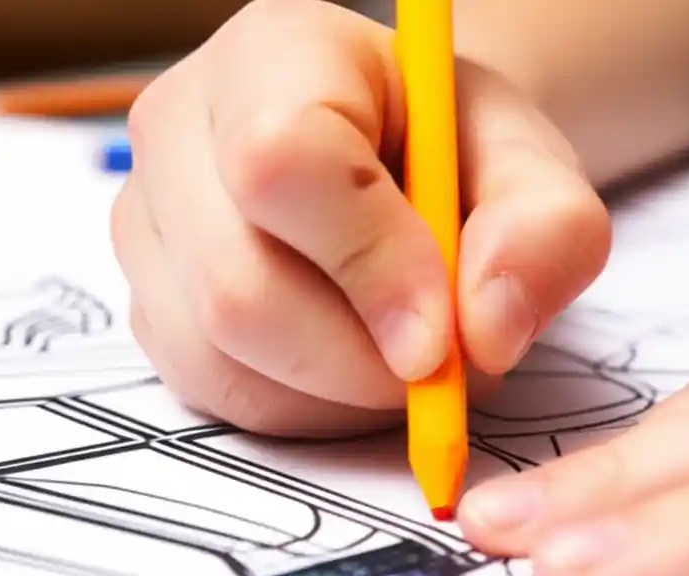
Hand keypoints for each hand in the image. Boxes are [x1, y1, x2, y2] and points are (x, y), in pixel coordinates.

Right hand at [111, 0, 609, 436]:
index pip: (284, 161)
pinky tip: (347, 368)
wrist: (393, 163)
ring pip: (217, 354)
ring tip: (400, 356)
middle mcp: (178, 128)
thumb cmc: (450, 151)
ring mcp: (145, 220)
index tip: (442, 336)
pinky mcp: (146, 300)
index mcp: (273, 53)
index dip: (368, 264)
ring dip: (333, 394)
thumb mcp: (529, 163)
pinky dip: (298, 408)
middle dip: (358, 362)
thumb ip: (543, 230)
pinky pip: (210, 391)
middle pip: (237, 287)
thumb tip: (485, 334)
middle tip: (438, 367)